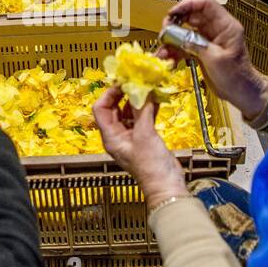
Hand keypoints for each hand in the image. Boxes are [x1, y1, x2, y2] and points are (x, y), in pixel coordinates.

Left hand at [92, 89, 187, 206]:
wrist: (166, 185)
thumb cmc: (151, 167)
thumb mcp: (145, 134)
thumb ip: (142, 111)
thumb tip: (142, 90)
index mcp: (110, 136)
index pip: (101, 109)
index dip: (109, 94)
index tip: (122, 83)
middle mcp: (118, 135)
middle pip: (115, 108)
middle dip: (125, 94)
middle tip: (136, 81)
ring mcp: (131, 136)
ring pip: (130, 112)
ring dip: (138, 100)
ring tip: (147, 87)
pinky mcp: (145, 137)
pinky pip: (142, 118)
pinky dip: (148, 108)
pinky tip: (156, 99)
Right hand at [159, 0, 267, 119]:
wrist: (241, 92)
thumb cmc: (237, 76)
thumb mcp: (217, 60)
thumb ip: (198, 46)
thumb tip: (179, 37)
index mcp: (226, 26)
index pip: (205, 4)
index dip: (187, 4)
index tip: (173, 13)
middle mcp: (216, 29)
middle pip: (192, 16)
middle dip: (176, 22)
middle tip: (164, 31)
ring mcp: (208, 39)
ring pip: (186, 30)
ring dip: (173, 38)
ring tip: (163, 47)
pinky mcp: (201, 50)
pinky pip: (185, 44)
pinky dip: (175, 50)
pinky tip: (168, 57)